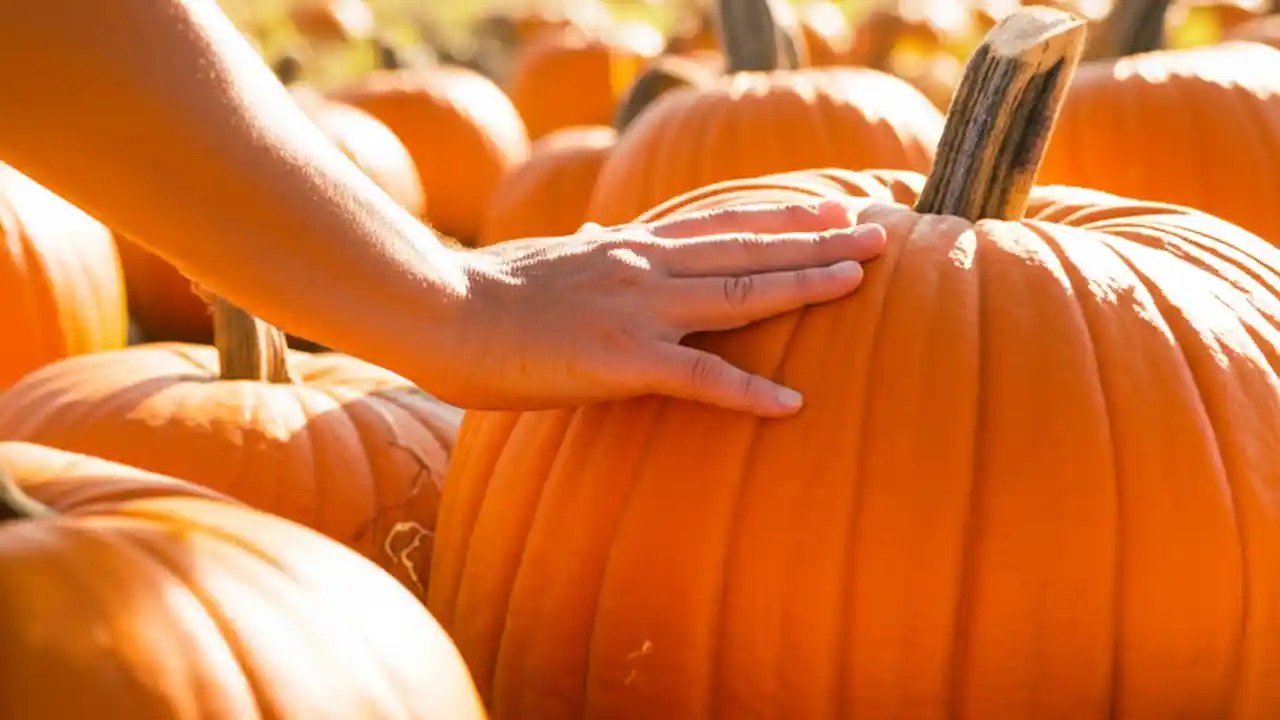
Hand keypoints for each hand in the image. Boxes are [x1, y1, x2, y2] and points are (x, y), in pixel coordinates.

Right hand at [431, 201, 885, 416]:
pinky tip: (790, 403)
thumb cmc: (485, 292)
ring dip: (804, 284)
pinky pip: (698, 377)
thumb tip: (612, 238)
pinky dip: (746, 391)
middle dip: (818, 238)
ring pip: (738, 292)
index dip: (785, 214)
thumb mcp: (554, 258)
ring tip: (860, 280)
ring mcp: (636, 309)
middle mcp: (643, 266)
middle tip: (879, 231)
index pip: (723, 223)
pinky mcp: (618, 359)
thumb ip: (597, 253)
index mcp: (629, 245)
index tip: (836, 204)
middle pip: (748, 246)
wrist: (438, 308)